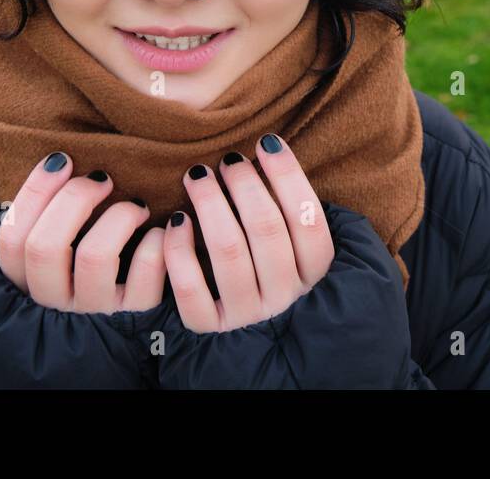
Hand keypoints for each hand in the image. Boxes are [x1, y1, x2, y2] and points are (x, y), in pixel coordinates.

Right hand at [0, 150, 165, 314]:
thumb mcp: (55, 265)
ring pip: (94, 255)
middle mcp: (55, 303)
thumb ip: (44, 227)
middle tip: (102, 178)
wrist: (123, 344)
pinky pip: (144, 273)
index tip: (61, 159)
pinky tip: (159, 232)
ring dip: (119, 216)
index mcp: (28, 285)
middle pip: (46, 245)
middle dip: (74, 198)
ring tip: (136, 206)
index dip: (34, 192)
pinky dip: (155, 244)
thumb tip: (53, 169)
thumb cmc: (87, 283)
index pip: (12, 239)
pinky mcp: (136, 317)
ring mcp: (94, 312)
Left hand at [164, 133, 334, 332]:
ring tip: (198, 175)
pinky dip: (180, 251)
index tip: (266, 142)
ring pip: (228, 252)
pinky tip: (176, 221)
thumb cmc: (275, 276)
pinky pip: (191, 288)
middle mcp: (283, 297)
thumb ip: (297, 215)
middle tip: (228, 160)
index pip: (308, 220)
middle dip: (245, 185)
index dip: (288, 176)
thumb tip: (275, 154)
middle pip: (267, 230)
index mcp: (313, 275)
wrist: (254, 347)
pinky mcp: (209, 329)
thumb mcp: (301, 254)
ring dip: (211, 204)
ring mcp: (246, 316)